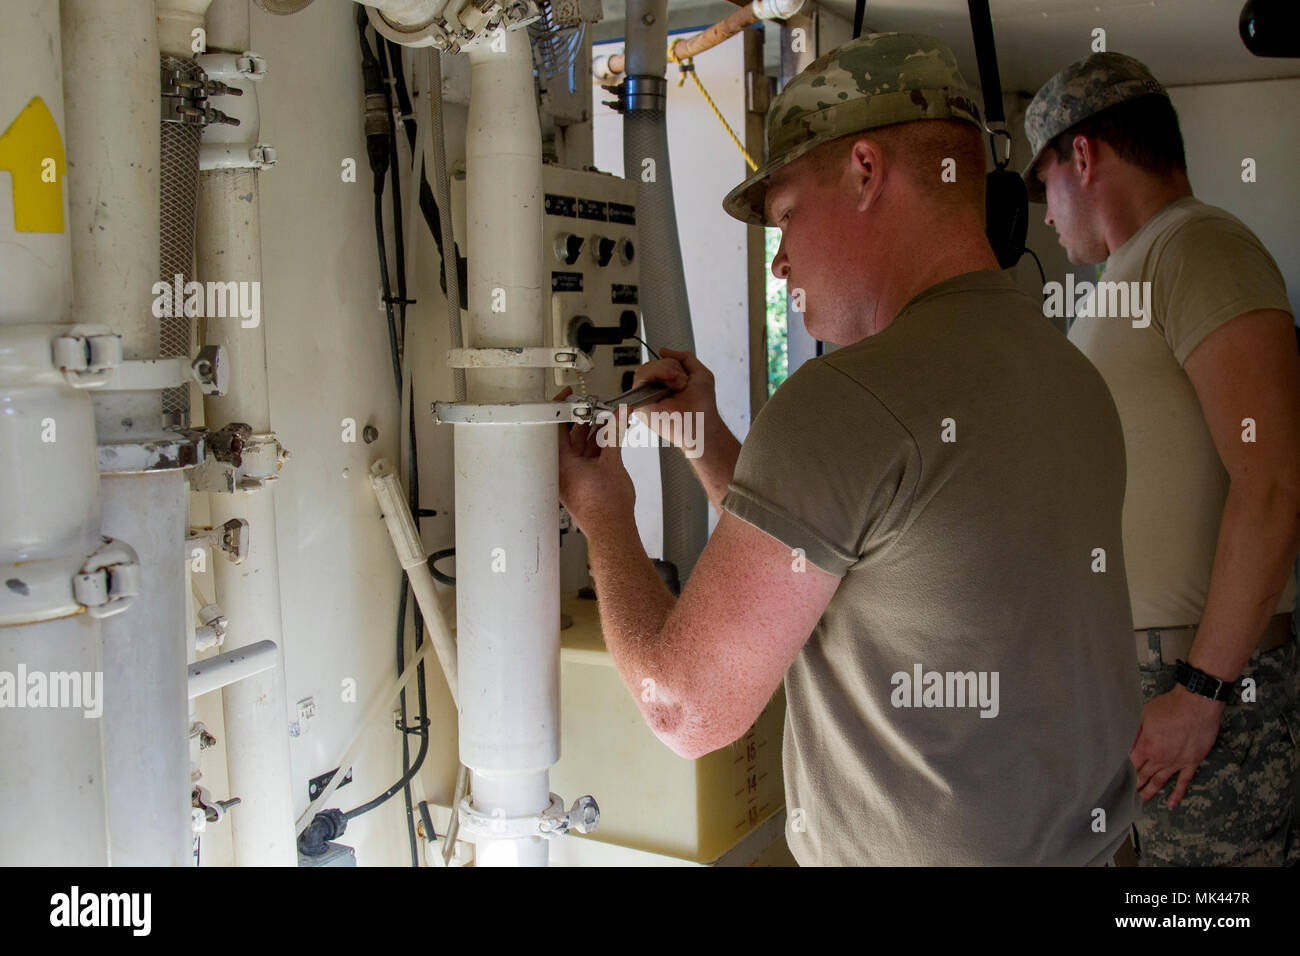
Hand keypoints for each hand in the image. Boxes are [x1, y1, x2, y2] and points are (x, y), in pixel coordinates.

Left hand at [554, 388, 634, 534]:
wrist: (613, 530)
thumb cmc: (606, 507)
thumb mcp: (613, 462)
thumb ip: (615, 435)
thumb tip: (618, 417)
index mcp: (562, 464)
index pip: (555, 428)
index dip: (562, 408)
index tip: (570, 396)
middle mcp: (563, 469)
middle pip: (570, 435)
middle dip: (586, 419)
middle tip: (598, 406)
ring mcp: (573, 476)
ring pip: (581, 446)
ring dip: (595, 432)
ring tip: (610, 419)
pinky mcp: (582, 481)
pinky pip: (587, 457)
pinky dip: (598, 446)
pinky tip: (611, 436)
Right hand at [630, 348, 717, 446]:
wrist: (702, 420)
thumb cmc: (703, 404)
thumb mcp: (699, 372)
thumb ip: (684, 357)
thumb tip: (662, 350)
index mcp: (665, 385)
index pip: (657, 365)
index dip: (670, 365)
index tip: (684, 376)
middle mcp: (654, 391)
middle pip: (650, 364)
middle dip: (670, 367)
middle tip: (682, 382)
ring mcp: (646, 397)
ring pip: (645, 369)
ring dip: (666, 371)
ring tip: (677, 386)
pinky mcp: (641, 403)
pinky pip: (640, 378)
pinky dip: (656, 375)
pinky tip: (670, 387)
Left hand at [1129, 685, 1224, 807]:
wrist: (1197, 704)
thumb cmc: (1169, 706)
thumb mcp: (1143, 715)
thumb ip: (1134, 732)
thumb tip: (1124, 745)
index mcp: (1146, 746)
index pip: (1130, 765)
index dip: (1122, 773)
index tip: (1116, 781)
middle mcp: (1160, 758)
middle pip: (1142, 776)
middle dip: (1132, 786)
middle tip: (1124, 796)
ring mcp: (1177, 762)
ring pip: (1160, 781)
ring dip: (1149, 792)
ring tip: (1140, 801)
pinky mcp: (1191, 762)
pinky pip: (1184, 782)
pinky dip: (1177, 793)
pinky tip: (1171, 803)